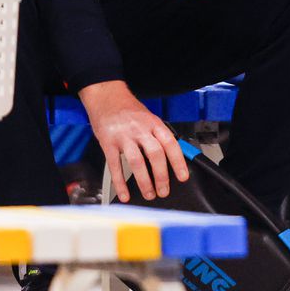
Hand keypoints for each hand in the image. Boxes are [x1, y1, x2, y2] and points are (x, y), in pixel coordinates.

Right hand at [78, 80, 189, 201]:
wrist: (106, 96)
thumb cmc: (128, 109)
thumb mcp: (149, 117)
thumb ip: (158, 135)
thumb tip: (171, 158)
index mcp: (153, 123)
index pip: (170, 143)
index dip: (178, 162)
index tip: (182, 177)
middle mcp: (140, 129)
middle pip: (155, 154)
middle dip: (161, 176)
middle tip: (164, 190)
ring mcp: (123, 136)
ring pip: (137, 162)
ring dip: (144, 181)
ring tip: (149, 194)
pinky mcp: (108, 143)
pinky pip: (114, 165)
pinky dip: (120, 182)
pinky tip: (124, 194)